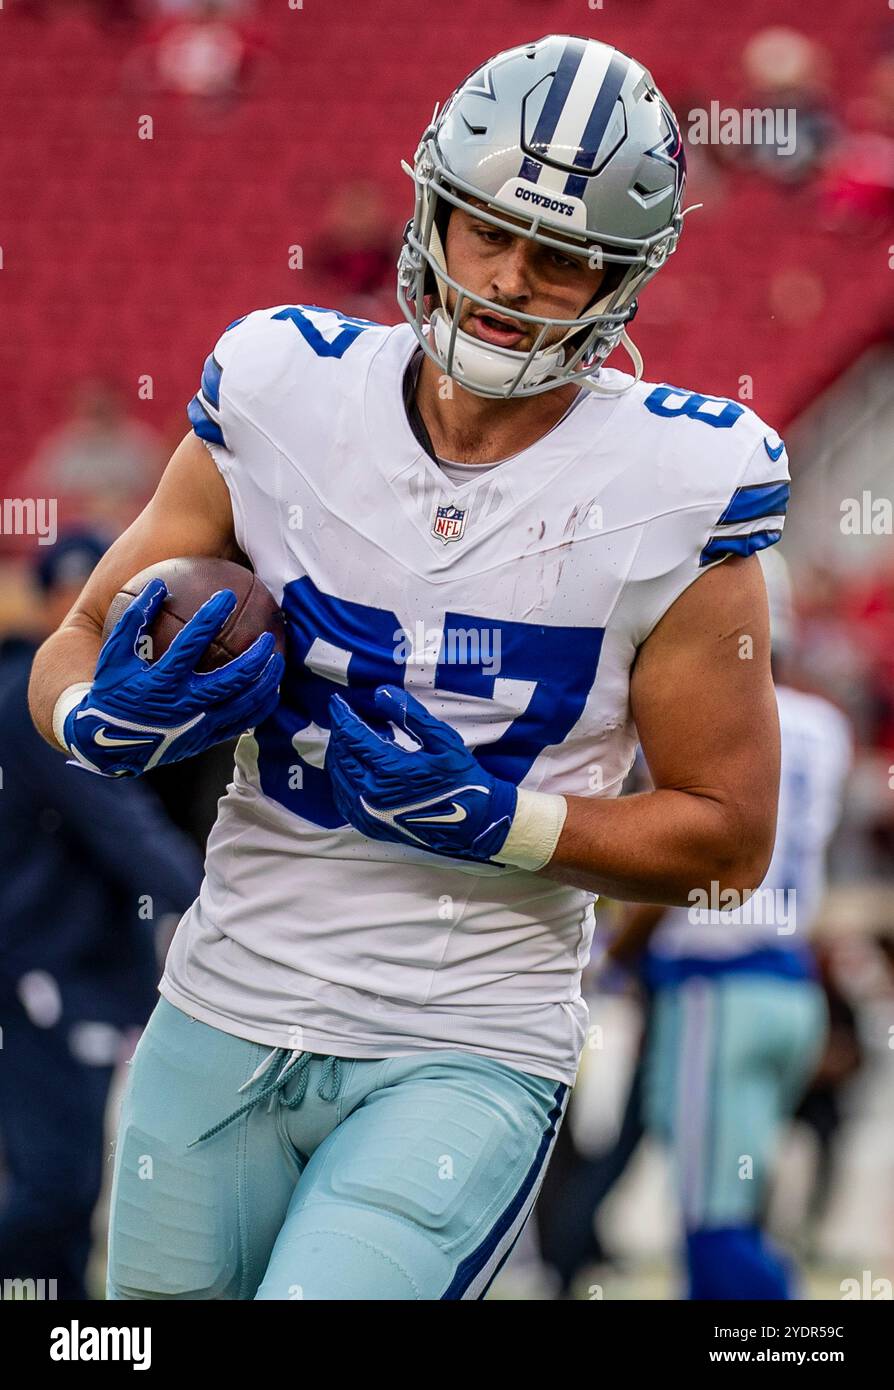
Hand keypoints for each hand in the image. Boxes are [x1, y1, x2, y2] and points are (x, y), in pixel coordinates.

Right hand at [64, 578, 284, 776]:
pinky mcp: (205, 740)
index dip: (209, 618)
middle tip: (267, 636)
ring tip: (278, 661)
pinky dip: (260, 706)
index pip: (189, 645)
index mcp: (159, 684)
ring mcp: (196, 727)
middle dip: (253, 657)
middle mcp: (181, 707)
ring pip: (242, 705)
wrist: (109, 744)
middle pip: (229, 680)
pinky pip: (242, 723)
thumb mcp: (113, 657)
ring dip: (264, 682)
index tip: (226, 596)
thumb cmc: (112, 692)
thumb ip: (134, 620)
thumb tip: (158, 583)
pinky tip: (271, 690)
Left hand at [326, 684, 517, 862]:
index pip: (351, 736)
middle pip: (340, 755)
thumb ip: (410, 715)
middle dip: (340, 732)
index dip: (342, 715)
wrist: (473, 823)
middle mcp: (372, 794)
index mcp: (390, 771)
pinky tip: (354, 767)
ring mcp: (368, 814)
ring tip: (355, 738)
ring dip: (340, 754)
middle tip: (349, 717)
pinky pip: (343, 798)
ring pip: (337, 776)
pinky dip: (342, 778)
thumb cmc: (462, 779)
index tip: (338, 701)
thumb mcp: (443, 740)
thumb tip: (380, 692)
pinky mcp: (370, 826)